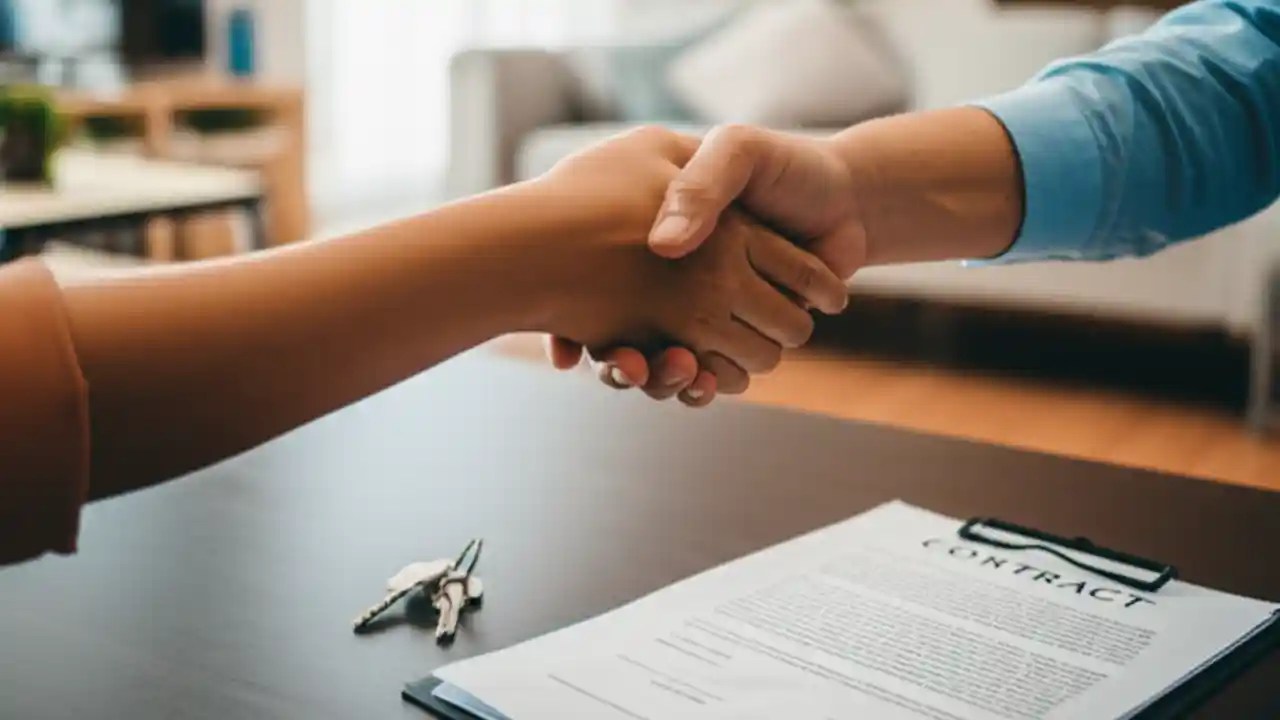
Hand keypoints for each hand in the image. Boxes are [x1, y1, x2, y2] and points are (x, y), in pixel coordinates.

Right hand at [532, 126, 846, 402]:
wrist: (842, 199)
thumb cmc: (782, 169)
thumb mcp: (736, 153)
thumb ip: (701, 185)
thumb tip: (665, 246)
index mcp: (659, 244)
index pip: (598, 290)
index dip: (576, 322)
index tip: (572, 346)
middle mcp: (673, 285)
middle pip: (625, 341)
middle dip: (624, 365)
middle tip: (624, 366)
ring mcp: (704, 316)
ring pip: (664, 366)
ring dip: (664, 379)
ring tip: (674, 369)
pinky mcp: (738, 341)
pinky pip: (708, 379)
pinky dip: (702, 387)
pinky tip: (703, 381)